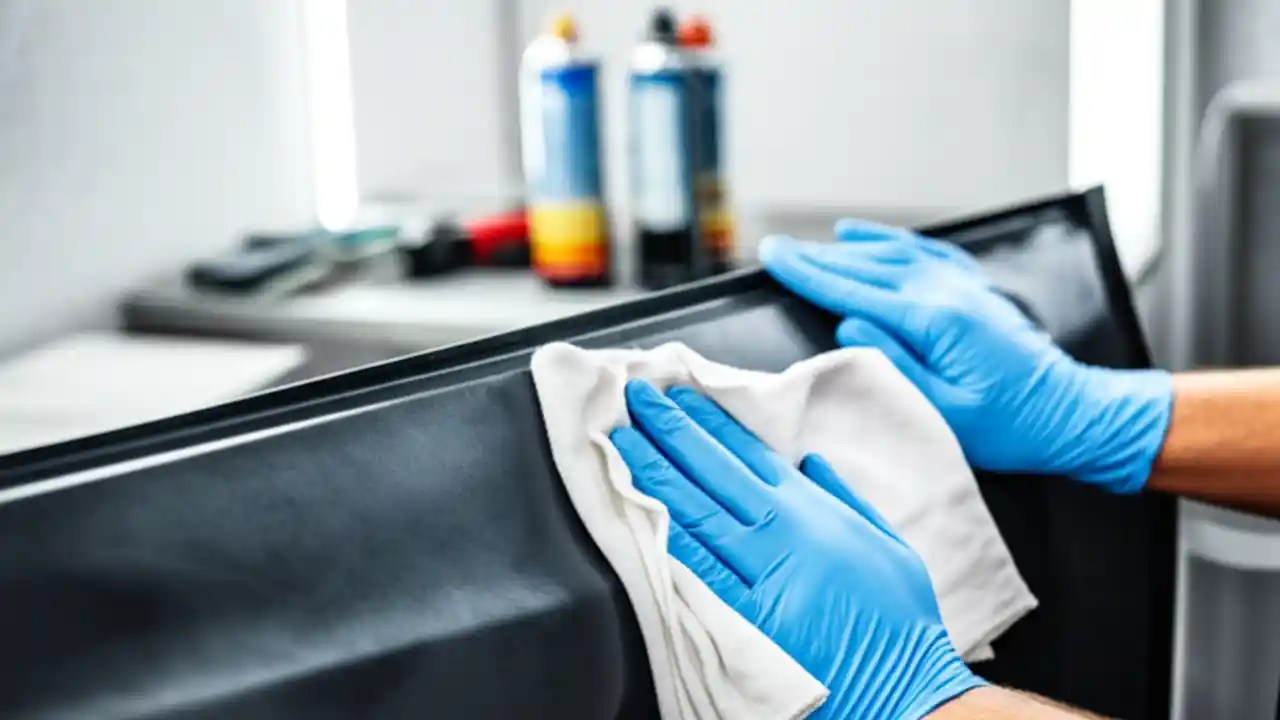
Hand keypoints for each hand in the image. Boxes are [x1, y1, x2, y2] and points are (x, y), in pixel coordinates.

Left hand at [610, 380, 982, 719]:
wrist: (906, 688)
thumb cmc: (901, 620)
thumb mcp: (889, 543)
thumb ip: (845, 497)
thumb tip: (810, 460)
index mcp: (815, 511)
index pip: (749, 453)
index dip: (709, 422)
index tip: (678, 396)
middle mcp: (785, 532)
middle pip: (713, 471)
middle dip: (671, 429)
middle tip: (635, 398)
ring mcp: (763, 573)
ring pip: (697, 510)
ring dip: (656, 472)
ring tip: (623, 442)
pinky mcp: (748, 617)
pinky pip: (699, 570)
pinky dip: (668, 538)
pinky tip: (640, 512)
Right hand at [758, 219, 1172, 493]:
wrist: (1072, 413)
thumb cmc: (1010, 425)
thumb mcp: (945, 409)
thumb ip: (894, 361)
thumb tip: (850, 321)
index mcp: (935, 320)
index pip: (854, 289)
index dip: (809, 273)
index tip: (774, 256)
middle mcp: (946, 291)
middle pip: (866, 265)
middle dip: (816, 256)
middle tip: (774, 248)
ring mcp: (961, 284)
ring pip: (890, 254)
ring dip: (844, 249)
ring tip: (806, 246)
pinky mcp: (971, 288)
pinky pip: (920, 251)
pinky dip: (886, 241)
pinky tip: (861, 235)